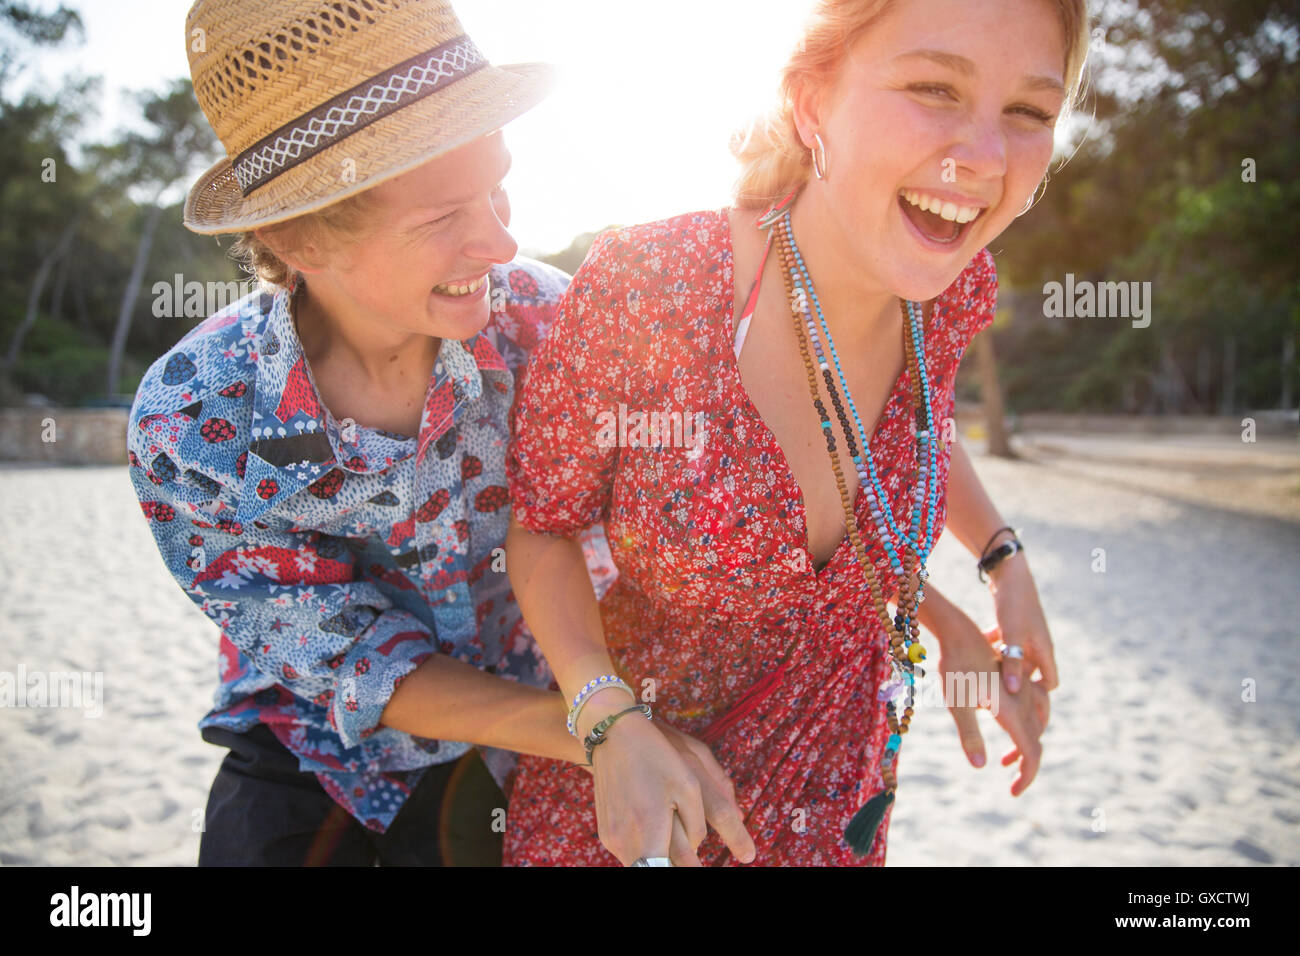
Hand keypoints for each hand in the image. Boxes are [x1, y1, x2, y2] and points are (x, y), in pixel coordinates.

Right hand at [579, 694, 754, 865]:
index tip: (700, 863)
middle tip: (697, 858)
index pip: (667, 868)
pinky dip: (648, 847)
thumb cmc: (656, 756)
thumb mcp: (688, 786)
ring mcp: (612, 838)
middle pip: (659, 867)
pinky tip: (656, 826)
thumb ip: (699, 825)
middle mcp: (625, 841)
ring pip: (644, 863)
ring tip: (678, 838)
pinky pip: (632, 852)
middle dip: (681, 864)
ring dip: (665, 857)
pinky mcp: (606, 833)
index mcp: (649, 830)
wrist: (613, 736)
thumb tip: (703, 846)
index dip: (689, 867)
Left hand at [933, 610, 1049, 796]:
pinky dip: (1031, 720)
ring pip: (1039, 720)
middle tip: (1011, 781)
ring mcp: (1022, 687)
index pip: (1031, 751)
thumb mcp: (957, 703)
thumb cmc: (953, 668)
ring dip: (1029, 741)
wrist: (957, 632)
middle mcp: (1023, 700)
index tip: (1014, 792)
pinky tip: (1010, 721)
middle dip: (1027, 763)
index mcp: (1013, 710)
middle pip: (1036, 738)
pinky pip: (1035, 703)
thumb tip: (980, 766)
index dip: (1027, 775)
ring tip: (1010, 756)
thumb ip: (970, 735)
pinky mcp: (1016, 678)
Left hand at [987, 555, 1057, 693]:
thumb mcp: (1012, 635)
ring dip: (1000, 666)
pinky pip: (1005, 645)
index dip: (1039, 696)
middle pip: (1029, 673)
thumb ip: (1012, 663)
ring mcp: (1026, 636)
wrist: (1010, 573)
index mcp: (1044, 650)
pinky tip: (976, 649)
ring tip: (980, 675)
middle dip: (1013, 683)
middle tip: (991, 693)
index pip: (1050, 682)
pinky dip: (993, 649)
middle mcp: (1038, 645)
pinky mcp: (1013, 627)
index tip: (1018, 704)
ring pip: (1014, 659)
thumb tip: (1014, 692)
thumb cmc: (1014, 604)